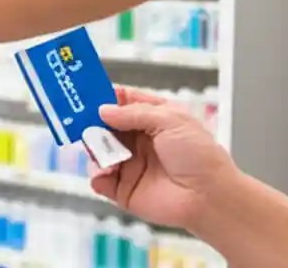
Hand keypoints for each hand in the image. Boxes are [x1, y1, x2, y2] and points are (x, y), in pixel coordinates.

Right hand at [91, 87, 238, 230]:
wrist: (208, 196)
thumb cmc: (198, 154)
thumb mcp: (170, 120)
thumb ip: (134, 113)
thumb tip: (103, 111)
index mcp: (154, 119)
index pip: (125, 102)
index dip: (107, 96)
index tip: (88, 92)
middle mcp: (140, 140)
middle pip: (106, 126)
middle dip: (92, 122)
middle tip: (79, 119)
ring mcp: (131, 165)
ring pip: (100, 151)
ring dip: (95, 148)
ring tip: (99, 148)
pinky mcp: (125, 189)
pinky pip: (101, 180)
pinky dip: (97, 175)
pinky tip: (105, 171)